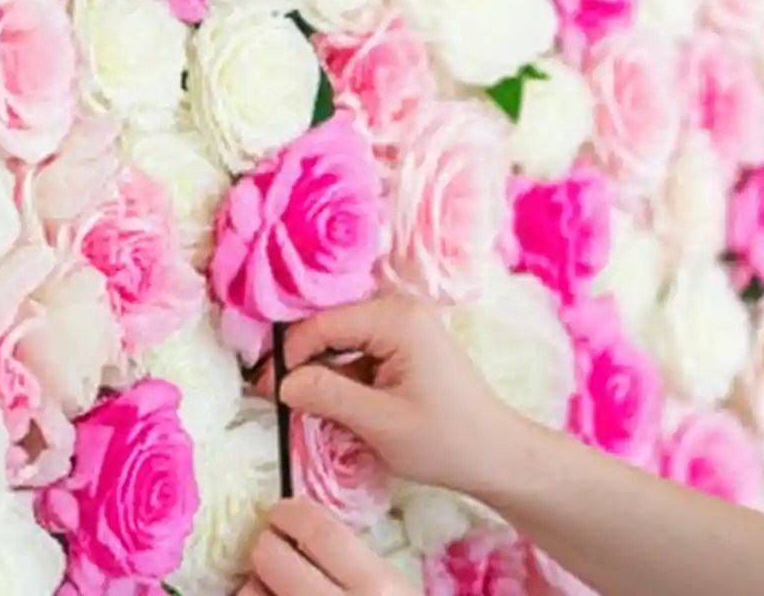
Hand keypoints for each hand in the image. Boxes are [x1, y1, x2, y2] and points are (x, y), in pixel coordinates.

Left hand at [239, 499, 417, 595]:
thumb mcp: (399, 592)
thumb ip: (367, 566)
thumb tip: (318, 534)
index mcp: (378, 587)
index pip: (318, 531)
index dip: (290, 514)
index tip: (283, 512)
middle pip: (271, 557)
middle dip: (266, 546)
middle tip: (271, 545)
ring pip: (250, 592)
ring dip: (253, 582)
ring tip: (267, 583)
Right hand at [275, 295, 520, 493]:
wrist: (497, 455)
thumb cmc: (445, 440)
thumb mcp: (380, 423)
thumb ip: (328, 397)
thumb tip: (282, 383)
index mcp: (395, 318)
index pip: (321, 324)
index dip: (289, 356)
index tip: (266, 391)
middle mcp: (398, 308)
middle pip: (329, 327)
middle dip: (301, 362)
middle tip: (274, 397)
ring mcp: (403, 324)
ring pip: (340, 341)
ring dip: (322, 373)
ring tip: (305, 407)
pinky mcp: (404, 344)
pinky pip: (358, 352)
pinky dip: (342, 377)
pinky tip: (335, 405)